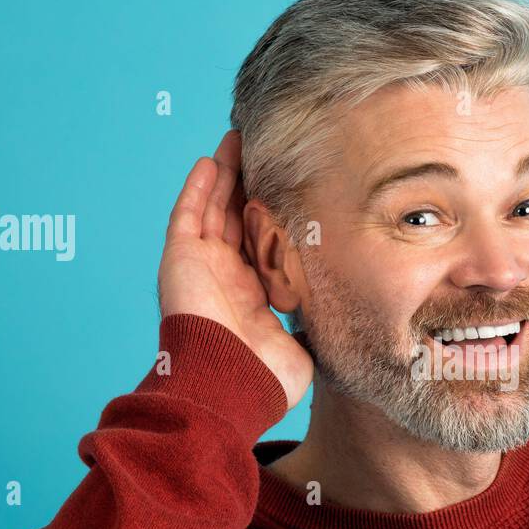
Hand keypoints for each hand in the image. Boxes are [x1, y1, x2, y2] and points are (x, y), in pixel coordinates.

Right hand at [157, 130, 312, 409]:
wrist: (230, 388)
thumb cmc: (267, 379)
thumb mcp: (304, 347)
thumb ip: (316, 322)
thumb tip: (348, 312)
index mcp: (254, 298)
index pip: (264, 244)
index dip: (275, 216)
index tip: (294, 189)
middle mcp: (226, 278)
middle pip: (237, 218)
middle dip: (250, 184)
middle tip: (265, 150)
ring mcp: (202, 267)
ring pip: (214, 209)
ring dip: (226, 174)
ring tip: (239, 139)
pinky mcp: (180, 260)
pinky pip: (187, 216)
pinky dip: (198, 189)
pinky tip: (212, 161)